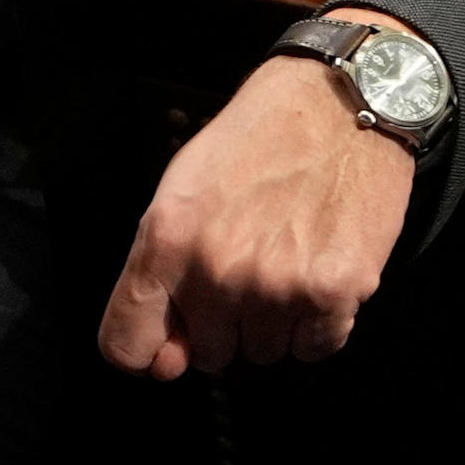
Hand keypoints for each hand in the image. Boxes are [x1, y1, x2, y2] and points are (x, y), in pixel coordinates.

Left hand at [97, 13, 421, 379]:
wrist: (339, 108)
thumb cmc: (257, 141)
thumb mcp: (183, 188)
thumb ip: (162, 270)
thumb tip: (165, 353)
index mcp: (166, 238)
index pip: (126, 344)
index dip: (144, 355)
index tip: (162, 350)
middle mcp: (216, 270)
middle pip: (208, 356)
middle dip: (223, 325)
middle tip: (244, 271)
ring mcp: (276, 286)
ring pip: (264, 353)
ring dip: (272, 324)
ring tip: (283, 262)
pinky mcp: (333, 294)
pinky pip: (315, 348)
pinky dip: (317, 325)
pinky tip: (315, 274)